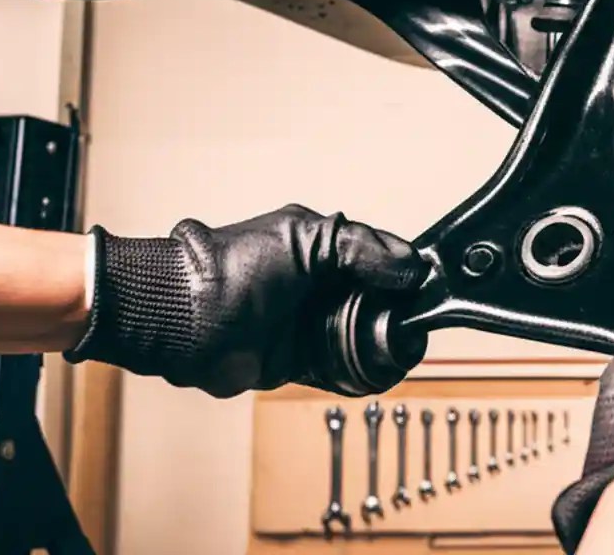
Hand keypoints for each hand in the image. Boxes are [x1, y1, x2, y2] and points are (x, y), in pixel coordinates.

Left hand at [64, 205, 427, 397]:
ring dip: (383, 345)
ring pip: (365, 338)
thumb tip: (412, 266)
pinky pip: (343, 371)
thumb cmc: (232, 268)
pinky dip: (362, 374)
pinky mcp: (299, 362)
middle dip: (399, 311)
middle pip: (379, 302)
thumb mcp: (308, 239)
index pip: (381, 259)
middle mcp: (319, 287)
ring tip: (401, 347)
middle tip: (417, 321)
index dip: (405, 273)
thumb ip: (363, 247)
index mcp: (324, 250)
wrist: (185, 318)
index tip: (428, 286)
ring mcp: (310, 325)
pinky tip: (379, 370)